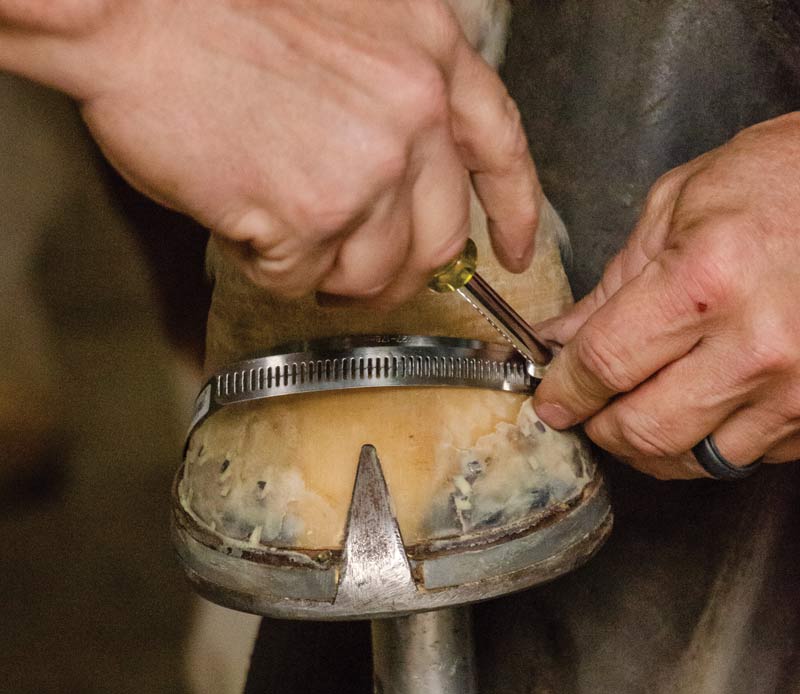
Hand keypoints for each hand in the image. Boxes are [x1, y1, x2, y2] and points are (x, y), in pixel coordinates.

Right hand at [65, 0, 540, 303]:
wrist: (133, 6)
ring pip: (373, 273)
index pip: (501, 149)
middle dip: (398, 271)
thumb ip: (394, 97)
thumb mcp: (350, 24)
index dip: (514, 211)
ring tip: (282, 233)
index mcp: (430, 52)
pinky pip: (302, 279)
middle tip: (359, 276)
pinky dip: (269, 266)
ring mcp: (367, 167)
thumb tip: (400, 188)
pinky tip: (242, 222)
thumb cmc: (220, 8)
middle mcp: (413, 110)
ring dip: (326, 272)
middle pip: (440, 240)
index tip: (515, 253)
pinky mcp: (311, 216)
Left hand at [532, 113, 799, 478]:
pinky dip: (706, 440)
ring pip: (693, 459)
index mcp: (705, 281)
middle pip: (643, 429)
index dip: (563, 390)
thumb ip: (611, 288)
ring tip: (637, 409)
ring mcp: (799, 388)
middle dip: (599, 427)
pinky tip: (698, 404)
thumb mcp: (674, 211)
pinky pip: (745, 456)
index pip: (605, 364)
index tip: (550, 398)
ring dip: (650, 445)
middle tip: (586, 409)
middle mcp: (757, 345)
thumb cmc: (776, 180)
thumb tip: (561, 341)